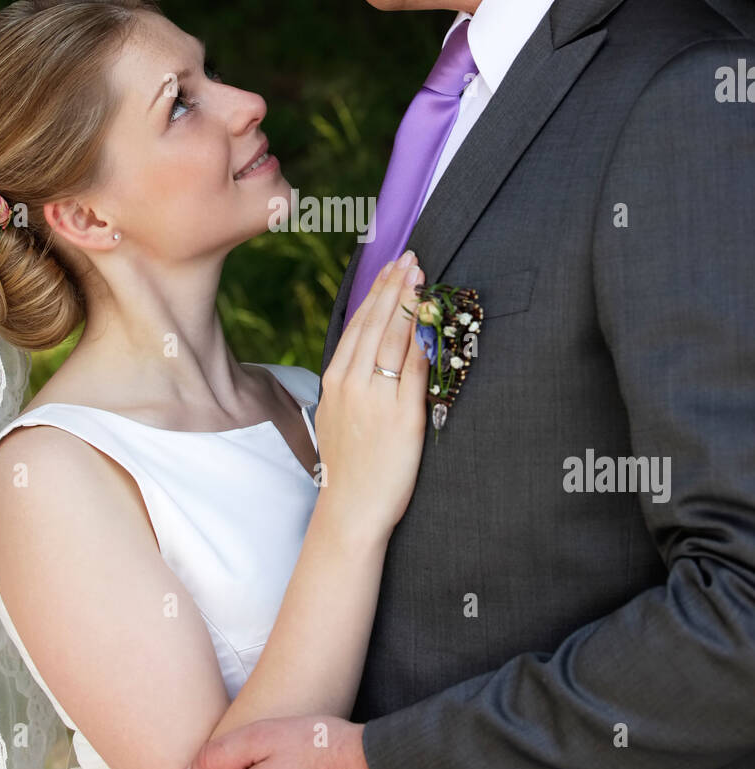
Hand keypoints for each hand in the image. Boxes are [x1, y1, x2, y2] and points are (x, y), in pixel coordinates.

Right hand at [313, 252, 428, 540]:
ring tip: (422, 278)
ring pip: (395, 338)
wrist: (351, 509)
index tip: (391, 269)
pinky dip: (425, 340)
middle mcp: (354, 382)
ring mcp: (378, 397)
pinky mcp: (404, 415)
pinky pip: (417, 368)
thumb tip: (365, 358)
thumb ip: (350, 383)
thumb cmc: (348, 466)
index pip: (358, 324)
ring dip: (410, 303)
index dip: (377, 293)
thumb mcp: (336, 415)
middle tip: (411, 259)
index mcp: (335, 379)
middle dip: (395, 287)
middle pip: (377, 323)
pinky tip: (434, 318)